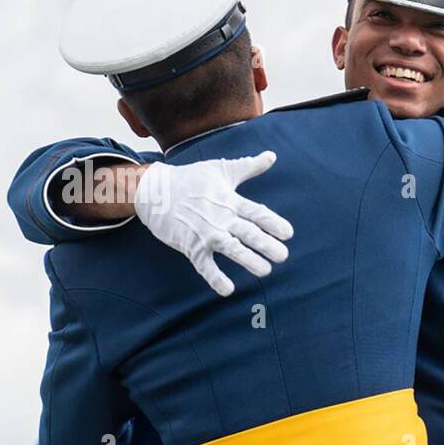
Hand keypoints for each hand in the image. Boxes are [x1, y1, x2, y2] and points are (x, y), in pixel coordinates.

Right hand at [133, 151, 289, 295]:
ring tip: (265, 271)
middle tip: (283, 256)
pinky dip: (214, 277)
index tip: (288, 233)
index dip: (273, 222)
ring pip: (230, 248)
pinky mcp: (191, 245)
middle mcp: (220, 217)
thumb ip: (248, 166)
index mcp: (230, 200)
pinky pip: (204, 264)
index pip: (256, 212)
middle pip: (248, 232)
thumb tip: (272, 155)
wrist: (155, 191)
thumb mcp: (221, 169)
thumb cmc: (190, 179)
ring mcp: (205, 232)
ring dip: (248, 260)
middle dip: (266, 244)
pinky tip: (227, 289)